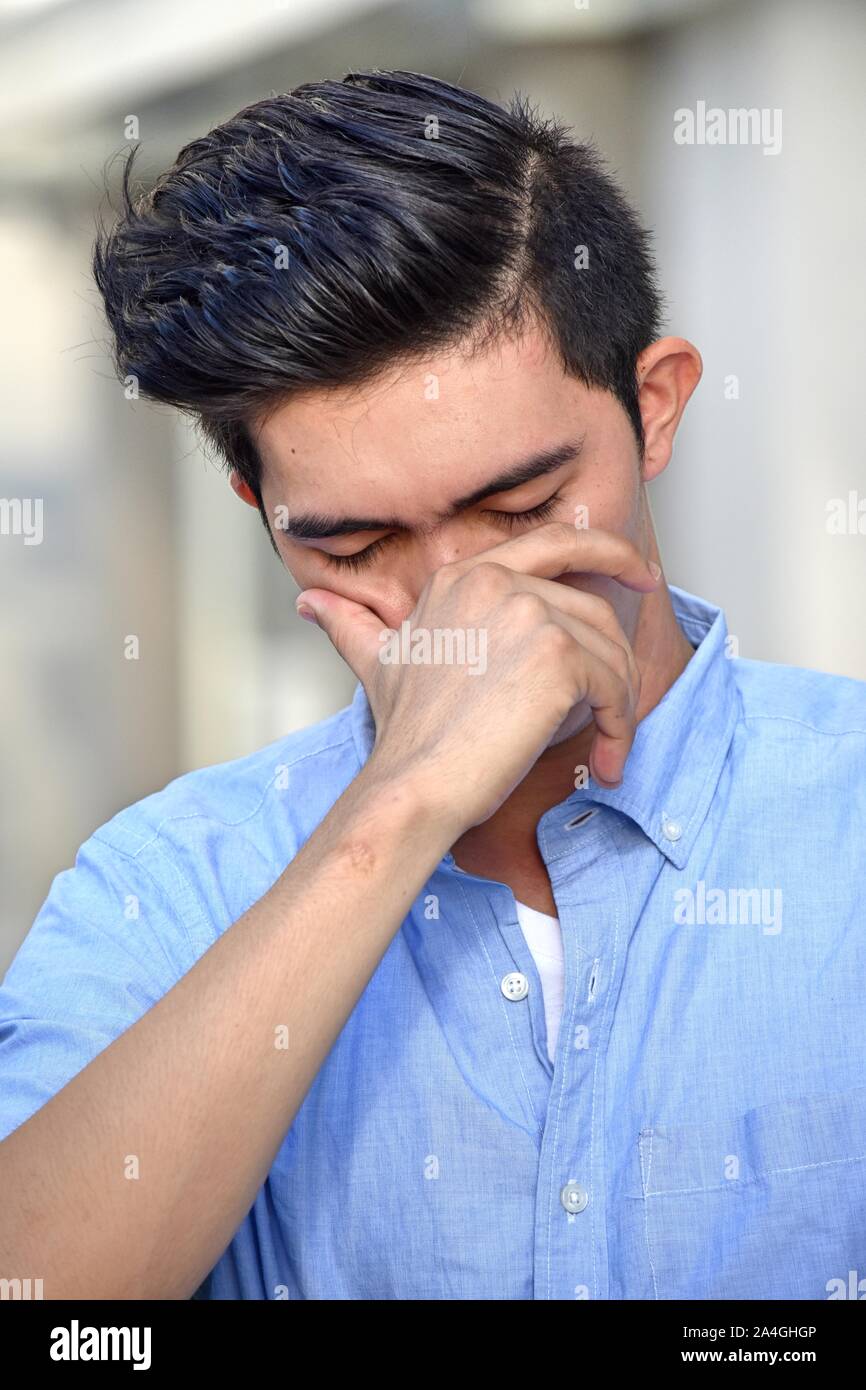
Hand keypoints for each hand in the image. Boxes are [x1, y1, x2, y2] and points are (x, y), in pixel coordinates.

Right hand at [295, 523, 659, 830]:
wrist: (414, 786)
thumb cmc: (405, 737)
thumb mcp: (377, 664)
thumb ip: (351, 624)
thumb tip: (309, 602)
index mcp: (463, 575)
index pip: (556, 541)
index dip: (607, 551)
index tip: (638, 576)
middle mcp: (496, 580)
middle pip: (594, 607)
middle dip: (617, 660)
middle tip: (624, 701)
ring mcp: (529, 613)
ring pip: (610, 649)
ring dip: (618, 703)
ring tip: (605, 746)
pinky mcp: (558, 655)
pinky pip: (615, 685)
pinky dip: (621, 726)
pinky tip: (607, 759)